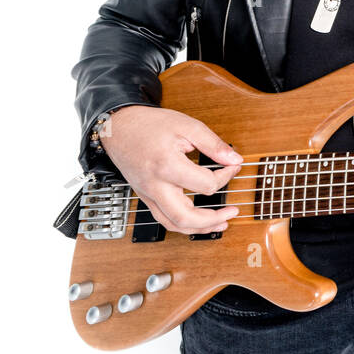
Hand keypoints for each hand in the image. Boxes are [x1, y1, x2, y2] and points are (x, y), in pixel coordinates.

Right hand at [97, 105, 242, 232]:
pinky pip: (164, 219)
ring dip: (200, 228)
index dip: (226, 176)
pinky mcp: (146, 197)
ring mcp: (148, 194)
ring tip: (221, 223)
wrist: (118, 128)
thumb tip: (235, 159)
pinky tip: (199, 221)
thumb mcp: (187, 126)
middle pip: (185, 217)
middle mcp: (155, 186)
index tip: (232, 166)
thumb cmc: (149, 125)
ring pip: (173, 224)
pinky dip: (184, 224)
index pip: (205, 184)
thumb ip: (213, 144)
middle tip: (232, 212)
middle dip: (213, 220)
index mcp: (167, 166)